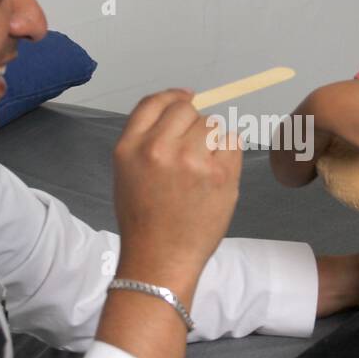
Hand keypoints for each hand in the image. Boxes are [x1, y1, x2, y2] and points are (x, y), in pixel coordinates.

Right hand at [111, 89, 240, 295]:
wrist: (160, 260)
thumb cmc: (144, 219)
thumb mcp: (126, 171)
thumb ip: (147, 138)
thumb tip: (182, 105)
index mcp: (130, 147)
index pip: (155, 102)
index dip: (174, 97)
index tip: (187, 100)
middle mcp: (159, 149)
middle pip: (187, 110)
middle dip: (193, 125)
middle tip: (192, 152)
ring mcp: (192, 161)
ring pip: (212, 125)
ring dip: (211, 140)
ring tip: (202, 170)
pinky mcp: (221, 175)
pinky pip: (232, 143)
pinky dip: (228, 155)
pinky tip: (216, 176)